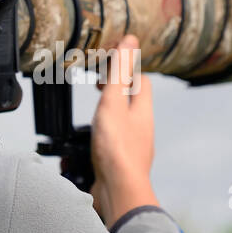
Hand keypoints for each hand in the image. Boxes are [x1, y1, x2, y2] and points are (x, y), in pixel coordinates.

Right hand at [89, 35, 158, 226]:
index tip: (107, 64)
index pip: (141, 80)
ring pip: (122, 122)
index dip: (126, 68)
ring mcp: (132, 146)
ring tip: (91, 111)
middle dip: (114, 89)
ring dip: (108, 113)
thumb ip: (119, 72)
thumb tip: (130, 40)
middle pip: (132, 100)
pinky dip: (101, 135)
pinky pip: (113, 143)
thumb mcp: (113, 102)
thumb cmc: (117, 148)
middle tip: (96, 84)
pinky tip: (89, 141)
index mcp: (142, 110)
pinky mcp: (121, 163)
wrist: (119, 192)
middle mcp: (141, 128)